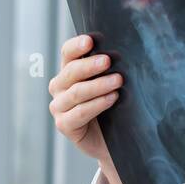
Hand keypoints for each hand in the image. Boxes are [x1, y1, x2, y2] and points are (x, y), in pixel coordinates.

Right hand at [49, 34, 125, 183]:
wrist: (115, 142)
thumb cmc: (114, 110)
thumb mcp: (112, 86)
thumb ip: (109, 70)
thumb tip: (124, 51)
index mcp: (69, 72)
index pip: (68, 54)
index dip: (77, 46)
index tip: (91, 41)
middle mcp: (59, 87)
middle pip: (71, 72)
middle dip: (90, 65)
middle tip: (108, 61)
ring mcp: (59, 107)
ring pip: (76, 92)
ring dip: (98, 85)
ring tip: (118, 81)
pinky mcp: (64, 125)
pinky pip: (79, 113)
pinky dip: (96, 105)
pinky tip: (111, 99)